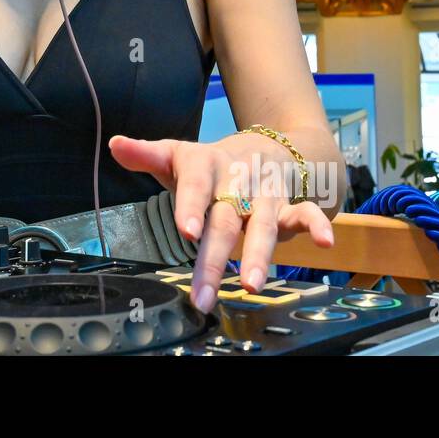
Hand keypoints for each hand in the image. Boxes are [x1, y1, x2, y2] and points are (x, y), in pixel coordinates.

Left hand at [109, 132, 334, 311]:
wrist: (267, 146)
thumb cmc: (212, 165)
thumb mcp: (179, 156)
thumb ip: (147, 156)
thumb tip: (114, 144)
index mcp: (203, 166)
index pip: (194, 184)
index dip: (191, 206)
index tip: (187, 231)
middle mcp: (235, 179)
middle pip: (224, 218)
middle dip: (214, 257)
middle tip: (203, 293)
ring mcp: (264, 192)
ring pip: (263, 222)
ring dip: (259, 254)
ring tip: (251, 285)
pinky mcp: (289, 203)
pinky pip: (305, 212)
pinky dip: (316, 225)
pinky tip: (324, 244)